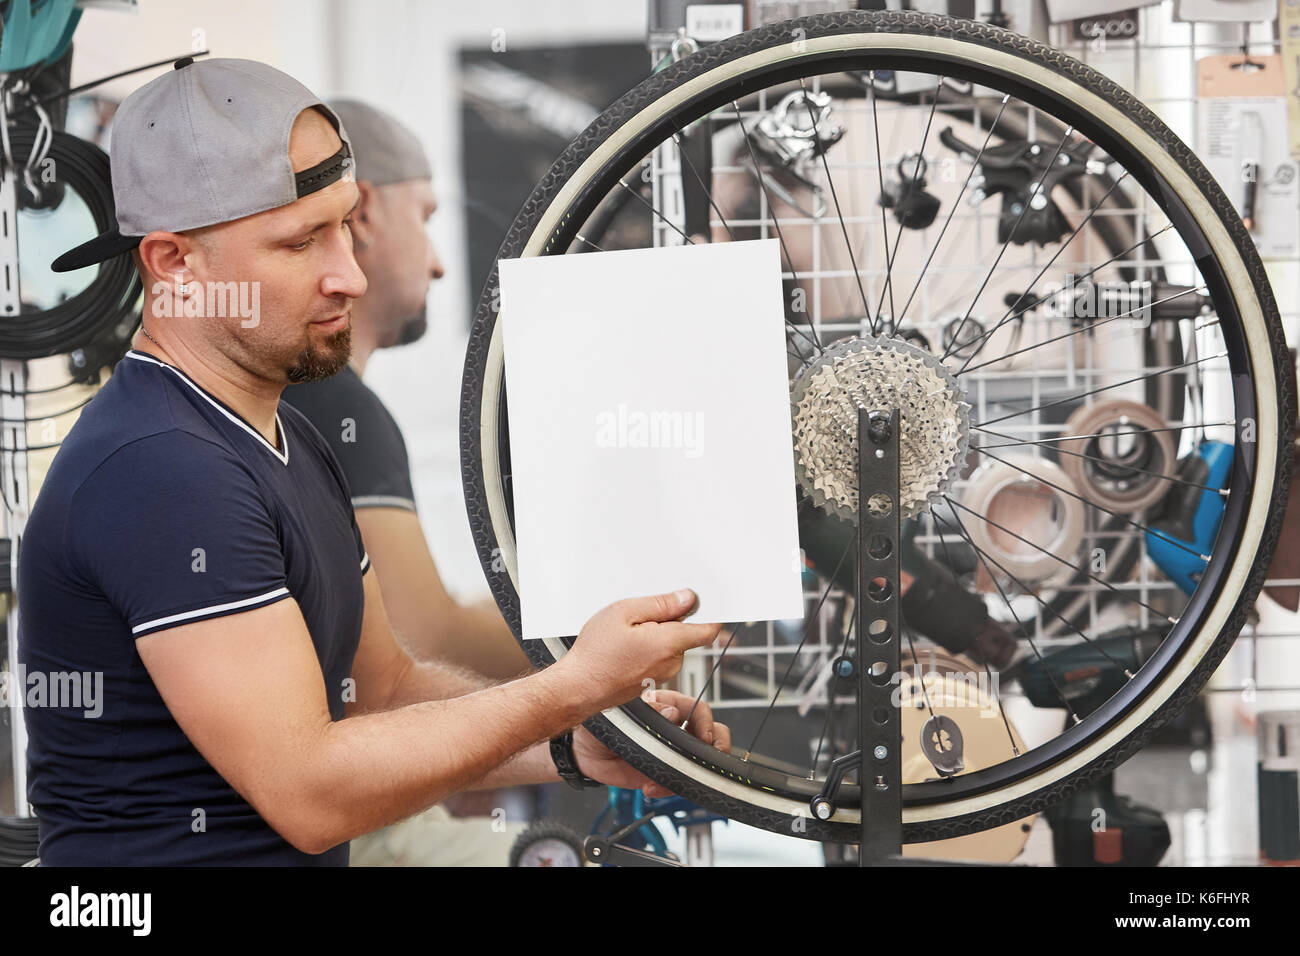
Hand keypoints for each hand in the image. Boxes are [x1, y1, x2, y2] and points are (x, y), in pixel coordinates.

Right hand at [556, 589, 721, 712]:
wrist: (578, 687)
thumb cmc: (595, 654)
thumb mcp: (624, 612)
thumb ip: (661, 604)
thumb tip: (687, 599)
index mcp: (669, 643)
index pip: (709, 629)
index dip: (709, 612)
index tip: (701, 602)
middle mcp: (672, 662)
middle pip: (686, 633)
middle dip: (669, 620)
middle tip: (641, 615)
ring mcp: (663, 674)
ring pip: (671, 645)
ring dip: (656, 635)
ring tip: (627, 634)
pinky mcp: (653, 680)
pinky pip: (659, 657)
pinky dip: (648, 648)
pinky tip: (624, 647)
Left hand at [572, 689, 730, 797]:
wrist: (582, 751)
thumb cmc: (599, 722)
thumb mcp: (620, 711)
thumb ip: (646, 710)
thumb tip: (671, 713)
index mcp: (664, 705)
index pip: (695, 707)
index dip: (704, 719)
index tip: (703, 733)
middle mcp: (671, 728)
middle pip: (708, 731)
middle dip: (717, 743)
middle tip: (711, 754)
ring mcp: (668, 751)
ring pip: (698, 758)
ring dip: (696, 769)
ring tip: (681, 776)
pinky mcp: (659, 773)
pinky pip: (676, 782)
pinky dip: (669, 787)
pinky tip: (651, 786)